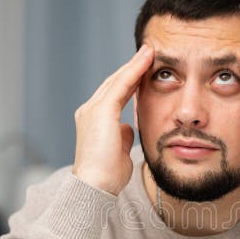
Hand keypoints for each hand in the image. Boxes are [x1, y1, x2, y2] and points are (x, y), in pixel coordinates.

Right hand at [72, 45, 153, 194]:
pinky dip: (134, 71)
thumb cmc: (108, 176)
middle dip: (132, 67)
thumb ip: (122, 136)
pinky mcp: (100, 111)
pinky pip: (121, 86)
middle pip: (114, 83)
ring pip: (117, 80)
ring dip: (135, 65)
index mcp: (94, 120)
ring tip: (150, 51)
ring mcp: (92, 109)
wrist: (96, 186)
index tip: (144, 69)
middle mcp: (89, 110)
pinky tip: (146, 61)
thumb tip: (128, 128)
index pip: (114, 94)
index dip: (129, 80)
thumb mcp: (119, 151)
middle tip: (148, 52)